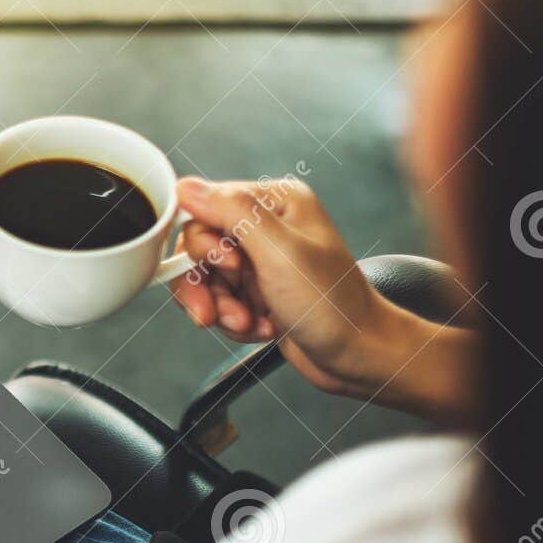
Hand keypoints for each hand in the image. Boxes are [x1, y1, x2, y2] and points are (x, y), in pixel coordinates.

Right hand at [167, 176, 475, 422]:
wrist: (357, 355)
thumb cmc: (334, 305)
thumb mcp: (280, 253)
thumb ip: (232, 213)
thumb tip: (185, 187)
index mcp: (275, 203)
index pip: (205, 208)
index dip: (203, 244)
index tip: (227, 268)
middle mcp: (265, 226)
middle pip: (198, 247)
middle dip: (206, 284)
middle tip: (219, 309)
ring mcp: (259, 260)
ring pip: (204, 278)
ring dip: (219, 307)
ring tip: (246, 323)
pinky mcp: (254, 290)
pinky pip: (217, 301)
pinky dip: (232, 320)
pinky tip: (261, 327)